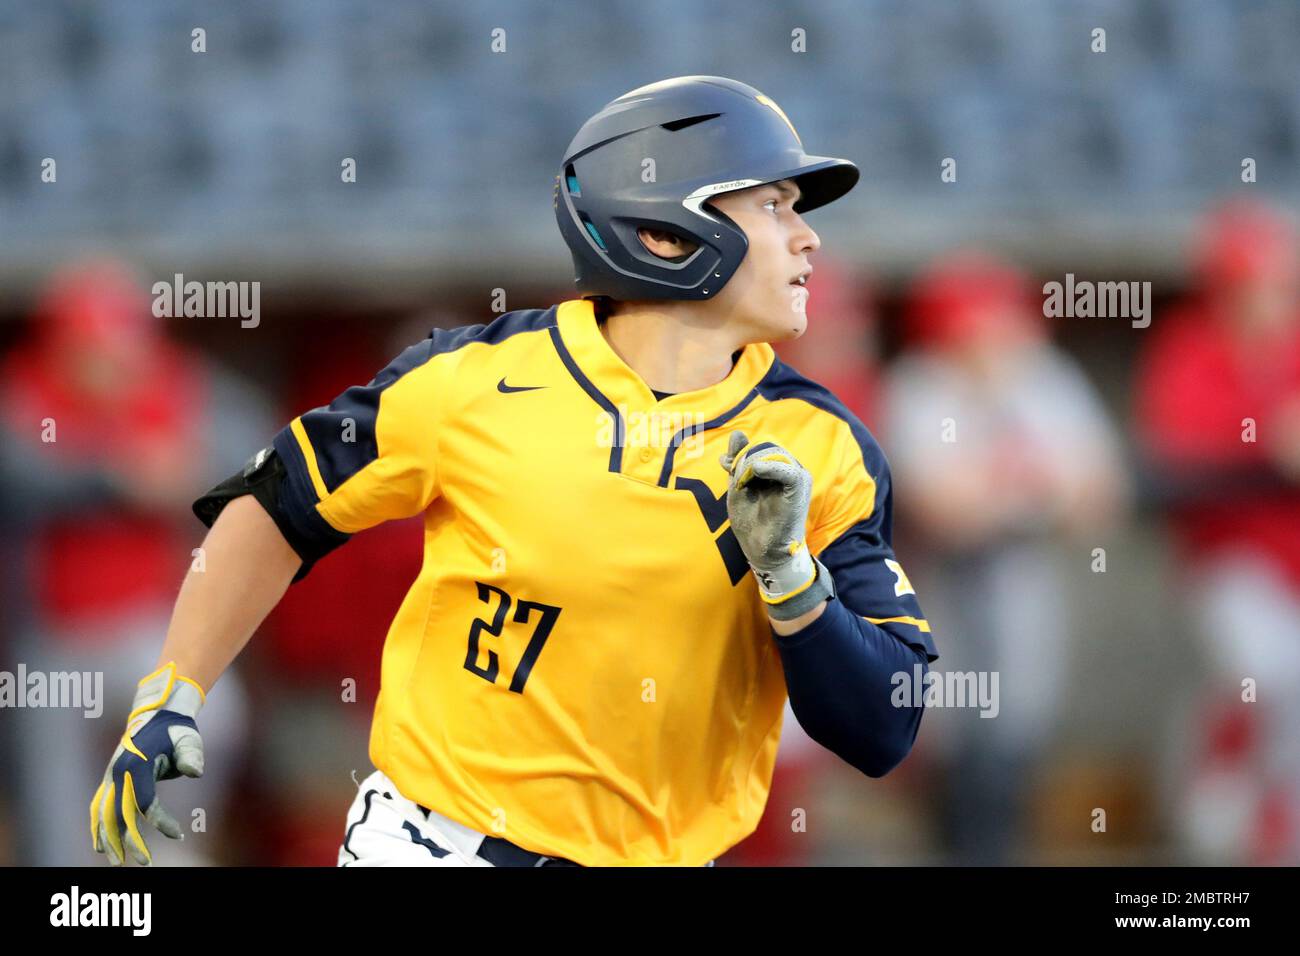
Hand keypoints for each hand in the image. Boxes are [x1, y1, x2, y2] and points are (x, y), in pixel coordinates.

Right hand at [90, 662, 205, 865]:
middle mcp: (118, 772)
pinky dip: (97, 827)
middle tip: (146, 863)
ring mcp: (110, 776)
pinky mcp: (109, 780)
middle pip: (119, 814)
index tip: (179, 834)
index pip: (145, 802)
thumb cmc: (177, 730)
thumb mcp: (188, 740)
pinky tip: (100, 846)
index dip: (160, 821)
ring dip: (108, 839)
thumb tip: (195, 771)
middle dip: (130, 841)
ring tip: (117, 862)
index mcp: (137, 764)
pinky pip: (99, 807)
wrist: (157, 713)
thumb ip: (191, 755)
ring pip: (103, 814)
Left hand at [719, 430, 833, 620]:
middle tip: (734, 478)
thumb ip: (737, 461)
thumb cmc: (752, 522)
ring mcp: (796, 476)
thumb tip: (737, 433)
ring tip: (743, 484)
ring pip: (772, 454)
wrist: (762, 550)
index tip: (725, 465)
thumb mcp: (738, 486)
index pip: (758, 447)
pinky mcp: (799, 486)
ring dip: (751, 464)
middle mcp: (789, 469)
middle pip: (765, 447)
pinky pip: (786, 468)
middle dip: (744, 458)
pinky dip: (769, 466)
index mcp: (776, 469)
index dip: (740, 453)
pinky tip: (755, 470)